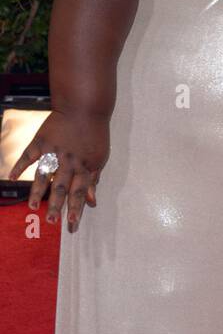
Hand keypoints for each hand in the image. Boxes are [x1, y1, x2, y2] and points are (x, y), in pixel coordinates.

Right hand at [9, 108, 108, 232]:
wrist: (83, 107)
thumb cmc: (94, 134)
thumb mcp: (100, 157)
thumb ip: (93, 179)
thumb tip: (92, 202)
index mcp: (85, 167)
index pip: (80, 192)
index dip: (76, 209)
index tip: (71, 225)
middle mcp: (69, 161)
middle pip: (62, 187)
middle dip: (57, 206)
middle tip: (51, 222)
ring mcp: (53, 151)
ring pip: (44, 175)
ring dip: (38, 191)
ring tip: (33, 207)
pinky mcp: (41, 141)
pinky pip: (28, 155)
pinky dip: (19, 166)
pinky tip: (12, 177)